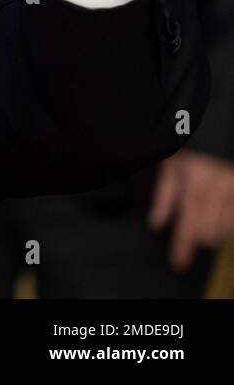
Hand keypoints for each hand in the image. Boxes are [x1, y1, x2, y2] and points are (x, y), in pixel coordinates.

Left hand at [148, 150, 233, 271]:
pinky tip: (218, 215)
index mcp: (195, 183)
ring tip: (203, 217)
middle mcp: (220, 190)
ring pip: (227, 229)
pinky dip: (227, 222)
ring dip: (214, 230)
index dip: (182, 247)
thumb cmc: (188, 141)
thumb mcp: (170, 163)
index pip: (188, 225)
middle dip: (196, 238)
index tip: (178, 263)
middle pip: (209, 233)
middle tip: (187, 235)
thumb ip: (164, 196)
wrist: (214, 121)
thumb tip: (157, 224)